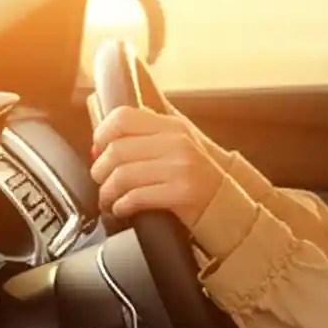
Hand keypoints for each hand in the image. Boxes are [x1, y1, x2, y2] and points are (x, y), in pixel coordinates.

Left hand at [90, 106, 227, 227]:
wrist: (229, 206)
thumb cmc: (198, 179)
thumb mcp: (178, 146)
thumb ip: (148, 136)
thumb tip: (103, 143)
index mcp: (173, 126)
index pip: (123, 117)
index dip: (102, 134)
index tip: (98, 150)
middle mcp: (177, 142)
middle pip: (117, 149)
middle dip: (101, 171)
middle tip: (102, 182)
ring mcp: (181, 167)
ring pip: (121, 175)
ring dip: (107, 193)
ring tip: (109, 200)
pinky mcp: (182, 192)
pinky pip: (135, 197)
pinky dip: (121, 206)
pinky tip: (123, 210)